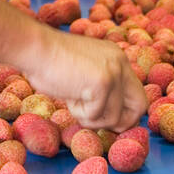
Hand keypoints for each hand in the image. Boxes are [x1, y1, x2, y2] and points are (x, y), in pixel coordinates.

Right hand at [21, 31, 147, 131]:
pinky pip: (95, 116)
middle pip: (139, 107)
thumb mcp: (83, 70)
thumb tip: (110, 117)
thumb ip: (99, 86)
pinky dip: (78, 113)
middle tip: (100, 125)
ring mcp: (114, 73)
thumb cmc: (49, 61)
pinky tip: (68, 96)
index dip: (125, 113)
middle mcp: (121, 63)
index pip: (136, 94)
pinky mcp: (102, 84)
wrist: (34, 48)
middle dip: (121, 123)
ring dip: (91, 118)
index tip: (109, 122)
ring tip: (73, 102)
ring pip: (114, 117)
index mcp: (117, 58)